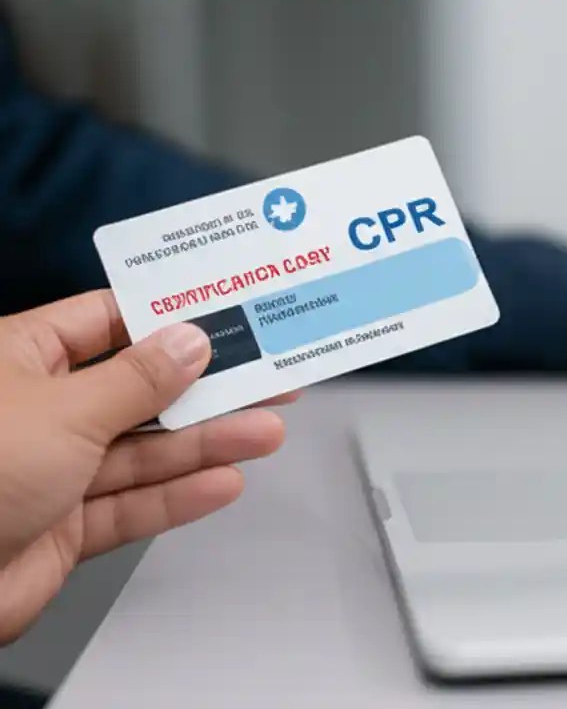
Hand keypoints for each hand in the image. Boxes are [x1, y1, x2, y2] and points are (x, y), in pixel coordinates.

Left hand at [0, 291, 290, 643]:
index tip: (226, 314)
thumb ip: (138, 380)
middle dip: (203, 389)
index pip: (105, 323)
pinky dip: (178, 496)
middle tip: (266, 378)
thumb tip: (189, 343)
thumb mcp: (63, 411)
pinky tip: (223, 482)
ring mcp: (51, 471)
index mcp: (17, 358)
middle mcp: (37, 411)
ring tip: (265, 432)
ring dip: (205, 444)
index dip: (167, 319)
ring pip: (143, 450)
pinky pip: (132, 505)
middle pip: (137, 390)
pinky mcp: (63, 528)